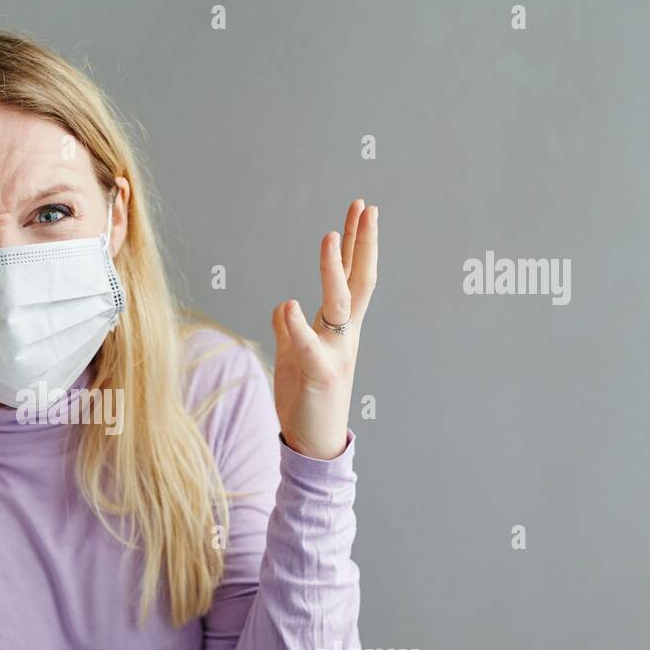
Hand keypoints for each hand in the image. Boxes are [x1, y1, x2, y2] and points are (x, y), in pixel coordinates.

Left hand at [271, 199, 377, 459]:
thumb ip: (290, 330)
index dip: (357, 243)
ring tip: (328, 236)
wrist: (313, 444)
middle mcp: (343, 336)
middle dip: (362, 242)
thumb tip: (284, 306)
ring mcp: (334, 354)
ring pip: (338, 305)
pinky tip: (288, 304)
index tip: (362, 210)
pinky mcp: (319, 375)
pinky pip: (309, 346)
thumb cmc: (306, 398)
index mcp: (338, 328)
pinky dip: (298, 325)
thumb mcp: (295, 356)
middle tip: (365, 206)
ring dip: (333, 270)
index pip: (353, 277)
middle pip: (358, 280)